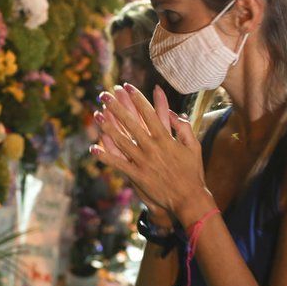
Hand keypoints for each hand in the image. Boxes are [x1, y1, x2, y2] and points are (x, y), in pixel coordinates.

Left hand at [91, 84, 211, 227]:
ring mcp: (142, 161)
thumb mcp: (194, 146)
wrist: (188, 199)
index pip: (148, 113)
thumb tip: (173, 113)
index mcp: (165, 138)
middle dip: (116, 106)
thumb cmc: (193, 172)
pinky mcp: (136, 175)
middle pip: (130, 122)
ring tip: (96, 114)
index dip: (136, 98)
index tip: (127, 86)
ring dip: (107, 126)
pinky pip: (118, 164)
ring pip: (121, 140)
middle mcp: (151, 147)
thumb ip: (183, 128)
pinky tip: (93, 148)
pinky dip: (105, 156)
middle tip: (104, 94)